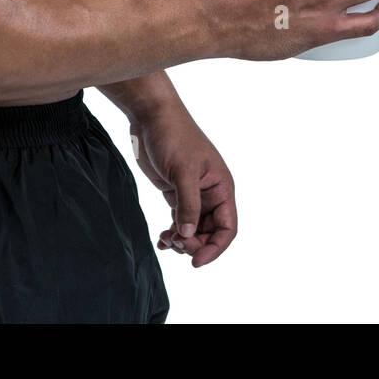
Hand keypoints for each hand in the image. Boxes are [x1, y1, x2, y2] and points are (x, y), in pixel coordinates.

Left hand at [129, 102, 236, 267]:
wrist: (151, 116)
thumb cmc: (173, 136)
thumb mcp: (182, 171)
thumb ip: (187, 204)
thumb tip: (189, 235)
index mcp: (221, 187)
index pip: (227, 227)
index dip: (215, 247)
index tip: (195, 261)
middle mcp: (211, 193)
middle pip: (210, 232)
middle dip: (195, 244)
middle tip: (175, 245)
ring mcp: (193, 193)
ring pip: (194, 229)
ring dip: (182, 241)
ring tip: (165, 241)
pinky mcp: (175, 192)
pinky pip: (180, 220)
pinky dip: (173, 233)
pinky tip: (162, 238)